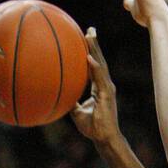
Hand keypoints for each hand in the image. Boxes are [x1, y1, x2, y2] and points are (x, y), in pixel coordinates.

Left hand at [70, 29, 120, 146]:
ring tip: (90, 35)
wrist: (104, 138)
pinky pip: (100, 78)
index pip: (95, 65)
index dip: (91, 51)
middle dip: (94, 44)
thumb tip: (60, 96)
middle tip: (90, 29)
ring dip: (95, 50)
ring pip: (101, 64)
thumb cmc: (93, 127)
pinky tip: (89, 57)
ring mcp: (107, 88)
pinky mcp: (107, 94)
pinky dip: (94, 67)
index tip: (86, 38)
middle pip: (99, 60)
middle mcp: (105, 84)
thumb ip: (71, 102)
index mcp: (99, 87)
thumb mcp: (77, 112)